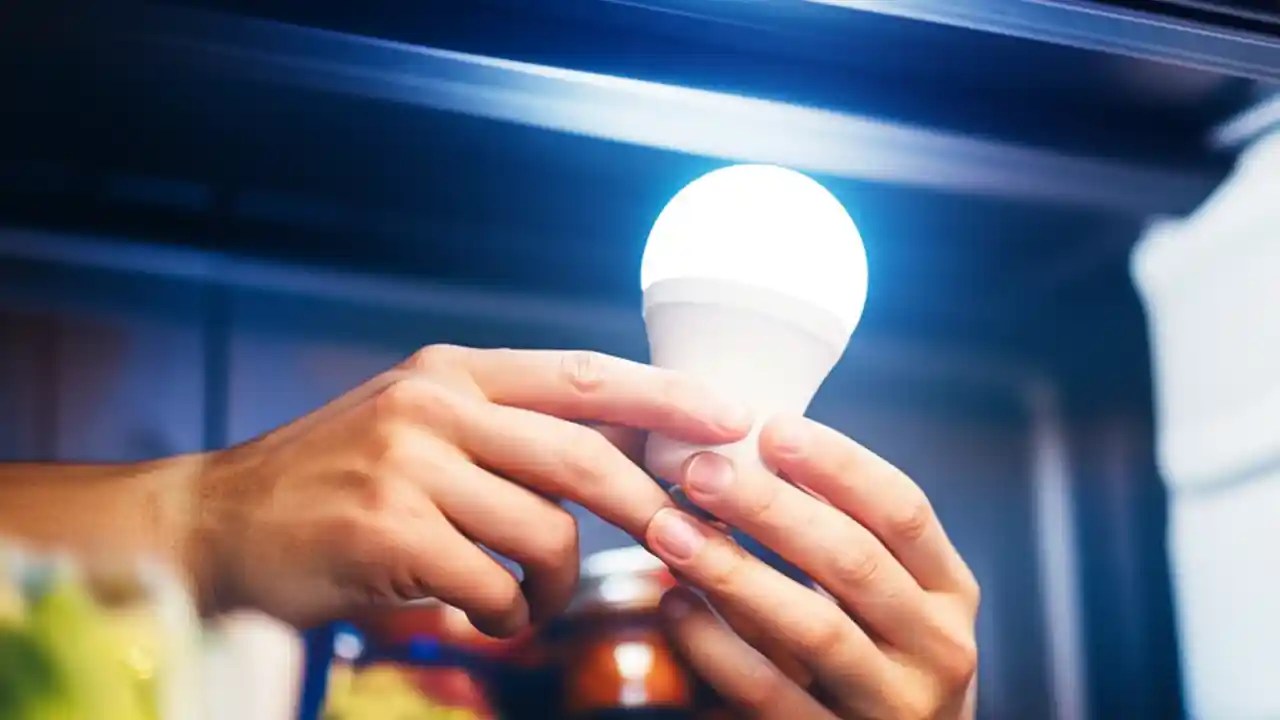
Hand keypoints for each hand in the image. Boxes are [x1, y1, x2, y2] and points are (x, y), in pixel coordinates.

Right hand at [188, 345, 749, 631]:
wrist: (217, 524)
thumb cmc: (336, 480)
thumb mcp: (421, 425)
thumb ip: (507, 428)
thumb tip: (620, 447)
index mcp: (453, 370)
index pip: (584, 374)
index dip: (666, 395)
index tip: (731, 417)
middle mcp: (434, 403)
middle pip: (582, 455)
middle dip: (649, 504)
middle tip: (689, 537)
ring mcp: (408, 463)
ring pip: (545, 531)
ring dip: (552, 582)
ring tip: (525, 598)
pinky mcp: (388, 530)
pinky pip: (495, 584)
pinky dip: (506, 614)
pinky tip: (483, 615)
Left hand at [644, 416, 978, 718]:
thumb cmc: (874, 652)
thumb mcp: (883, 593)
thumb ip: (833, 534)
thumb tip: (743, 453)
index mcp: (950, 590)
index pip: (904, 511)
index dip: (840, 465)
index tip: (772, 428)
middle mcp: (938, 648)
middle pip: (854, 562)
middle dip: (771, 509)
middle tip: (701, 470)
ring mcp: (895, 706)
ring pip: (814, 628)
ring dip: (734, 572)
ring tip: (670, 531)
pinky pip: (770, 695)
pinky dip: (716, 647)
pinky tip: (674, 606)